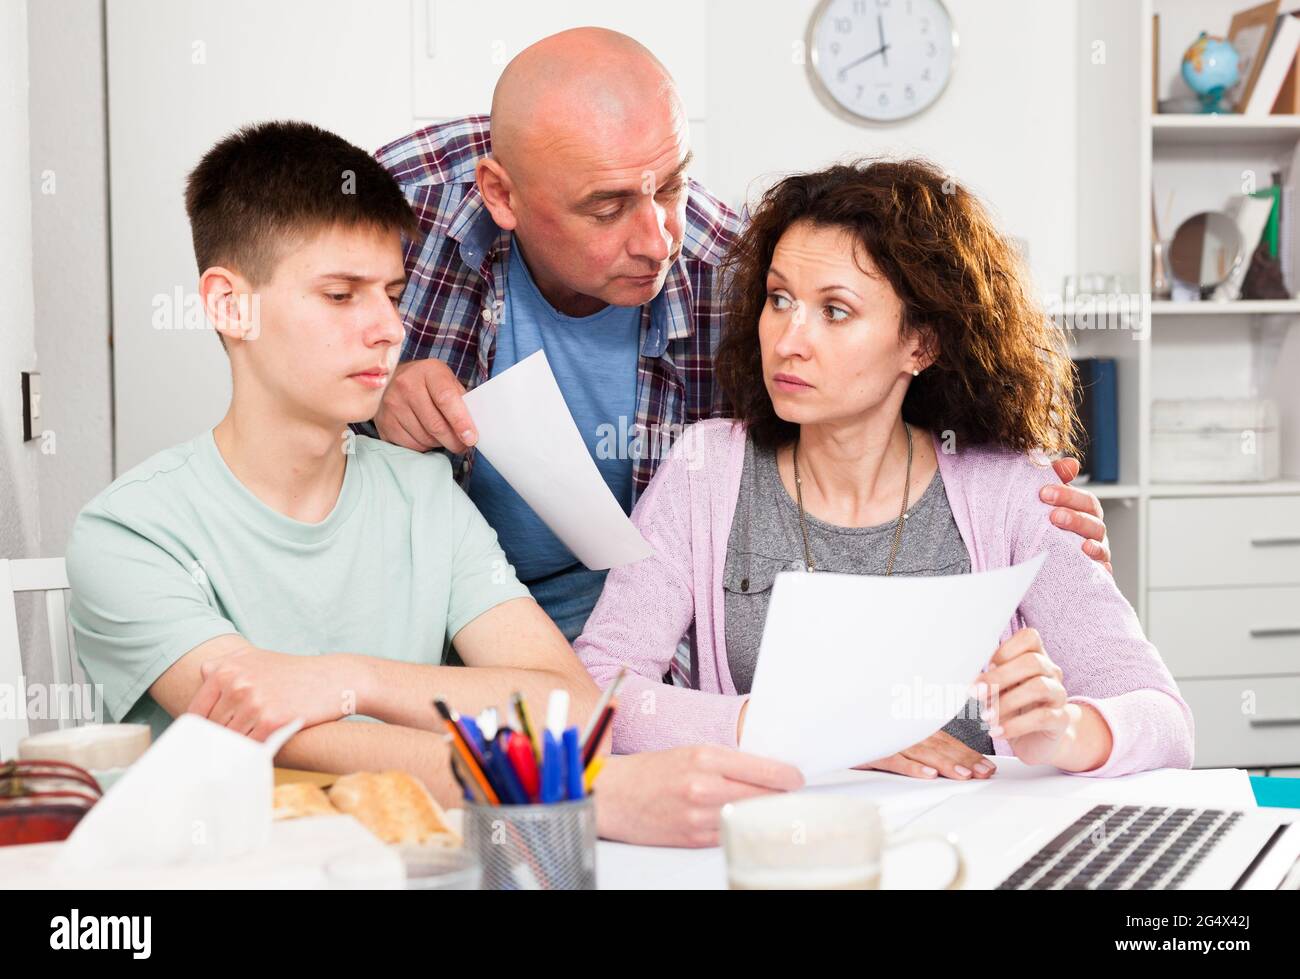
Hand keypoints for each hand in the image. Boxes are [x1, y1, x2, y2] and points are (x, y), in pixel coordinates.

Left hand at [184, 647, 352, 740]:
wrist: (334, 678)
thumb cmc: (295, 671)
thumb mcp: (257, 657)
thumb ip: (225, 663)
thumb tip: (202, 674)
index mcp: (227, 669)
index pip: (198, 710)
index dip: (201, 729)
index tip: (207, 739)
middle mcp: (237, 684)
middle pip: (213, 727)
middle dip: (220, 740)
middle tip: (225, 750)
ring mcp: (253, 703)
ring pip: (231, 739)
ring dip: (236, 748)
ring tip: (242, 751)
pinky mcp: (271, 721)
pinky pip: (250, 746)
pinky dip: (254, 751)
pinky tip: (261, 749)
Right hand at [373, 358, 476, 453]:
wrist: (393, 379)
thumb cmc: (428, 383)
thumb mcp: (446, 381)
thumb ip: (461, 401)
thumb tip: (474, 428)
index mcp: (428, 371)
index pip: (446, 399)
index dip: (461, 421)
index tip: (471, 438)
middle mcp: (406, 385)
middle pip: (436, 424)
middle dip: (454, 441)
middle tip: (463, 446)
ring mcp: (391, 404)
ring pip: (424, 438)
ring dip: (439, 443)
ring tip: (443, 436)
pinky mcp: (383, 422)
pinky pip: (410, 445)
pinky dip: (423, 446)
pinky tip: (426, 436)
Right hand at [594, 746, 803, 846]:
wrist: (613, 796)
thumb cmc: (650, 771)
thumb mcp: (690, 751)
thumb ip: (726, 761)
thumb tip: (764, 771)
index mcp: (705, 757)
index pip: (764, 770)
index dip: (787, 776)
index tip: (795, 778)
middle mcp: (705, 786)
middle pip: (763, 796)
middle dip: (779, 795)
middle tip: (787, 793)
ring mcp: (700, 816)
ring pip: (750, 817)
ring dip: (762, 812)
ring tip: (766, 806)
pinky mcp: (694, 838)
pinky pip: (731, 833)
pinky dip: (741, 827)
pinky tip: (742, 820)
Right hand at [857, 729, 995, 779]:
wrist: (837, 728)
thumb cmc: (867, 734)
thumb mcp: (895, 737)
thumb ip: (918, 744)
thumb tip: (943, 760)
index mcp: (914, 730)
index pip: (946, 742)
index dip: (968, 754)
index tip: (985, 766)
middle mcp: (906, 734)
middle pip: (940, 749)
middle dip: (965, 761)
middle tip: (984, 773)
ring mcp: (891, 742)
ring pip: (924, 755)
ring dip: (946, 765)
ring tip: (964, 775)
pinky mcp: (875, 752)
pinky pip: (897, 761)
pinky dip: (913, 768)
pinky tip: (928, 775)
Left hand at [975, 627, 1110, 770]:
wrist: (1036, 739)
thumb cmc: (1012, 707)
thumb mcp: (998, 689)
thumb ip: (989, 678)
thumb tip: (965, 677)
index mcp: (1036, 657)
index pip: (1029, 637)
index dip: (1005, 650)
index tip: (985, 666)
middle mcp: (1051, 672)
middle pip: (1032, 662)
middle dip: (999, 677)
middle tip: (975, 694)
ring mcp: (1059, 695)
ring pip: (1039, 687)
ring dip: (1006, 702)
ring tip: (985, 716)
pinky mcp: (1061, 719)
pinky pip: (1042, 717)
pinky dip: (1015, 725)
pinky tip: (996, 732)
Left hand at [1045, 458, 1110, 572]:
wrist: (1035, 561)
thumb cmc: (1046, 525)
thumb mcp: (1047, 502)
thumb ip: (1057, 480)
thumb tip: (1071, 463)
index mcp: (1085, 513)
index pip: (1085, 501)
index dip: (1067, 495)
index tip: (1043, 493)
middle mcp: (1093, 532)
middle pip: (1093, 522)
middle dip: (1074, 517)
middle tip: (1052, 516)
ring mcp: (1096, 553)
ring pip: (1099, 545)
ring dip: (1087, 541)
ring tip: (1075, 540)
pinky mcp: (1093, 573)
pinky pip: (1101, 570)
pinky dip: (1098, 565)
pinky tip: (1086, 559)